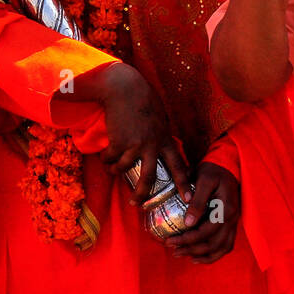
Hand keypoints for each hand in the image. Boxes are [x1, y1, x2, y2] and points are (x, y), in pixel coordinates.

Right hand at [83, 62, 192, 206]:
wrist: (125, 88)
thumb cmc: (143, 101)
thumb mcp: (158, 119)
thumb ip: (159, 136)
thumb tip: (158, 151)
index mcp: (165, 139)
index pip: (178, 165)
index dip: (183, 183)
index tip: (189, 198)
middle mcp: (153, 144)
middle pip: (149, 177)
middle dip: (142, 193)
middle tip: (137, 204)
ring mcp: (135, 144)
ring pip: (123, 169)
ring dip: (115, 170)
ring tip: (112, 168)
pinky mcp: (119, 142)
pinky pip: (109, 159)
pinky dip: (105, 158)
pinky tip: (104, 153)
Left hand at [165, 162, 239, 263]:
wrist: (227, 165)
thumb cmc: (213, 171)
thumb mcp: (203, 180)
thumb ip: (197, 201)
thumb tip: (188, 223)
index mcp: (226, 208)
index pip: (206, 231)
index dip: (188, 239)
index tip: (170, 241)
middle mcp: (232, 218)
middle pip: (213, 244)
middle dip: (191, 249)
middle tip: (172, 250)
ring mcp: (233, 222)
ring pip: (221, 248)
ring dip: (202, 255)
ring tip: (183, 255)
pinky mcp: (231, 223)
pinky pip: (226, 245)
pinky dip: (213, 255)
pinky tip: (198, 257)